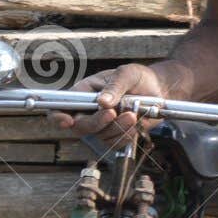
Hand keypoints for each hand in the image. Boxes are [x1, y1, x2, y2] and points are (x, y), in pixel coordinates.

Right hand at [46, 64, 167, 148]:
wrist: (159, 90)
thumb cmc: (138, 77)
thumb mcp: (127, 74)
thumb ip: (114, 86)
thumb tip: (102, 102)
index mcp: (84, 92)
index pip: (62, 106)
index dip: (59, 116)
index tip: (68, 121)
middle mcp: (89, 110)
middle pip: (80, 126)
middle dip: (97, 122)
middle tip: (114, 112)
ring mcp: (102, 124)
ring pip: (100, 136)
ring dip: (118, 127)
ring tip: (133, 113)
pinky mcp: (115, 135)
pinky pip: (115, 143)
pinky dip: (127, 135)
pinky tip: (136, 121)